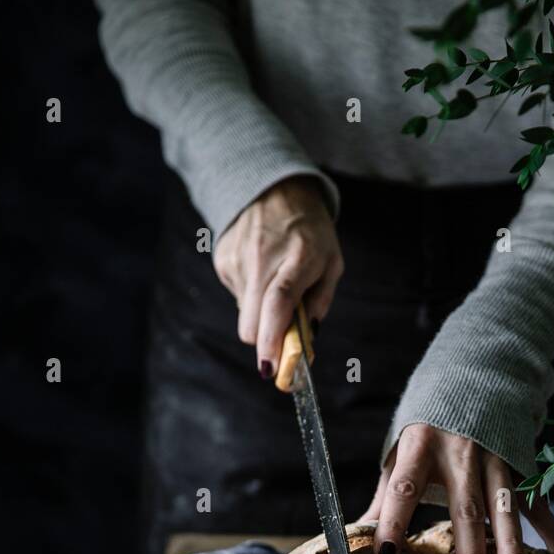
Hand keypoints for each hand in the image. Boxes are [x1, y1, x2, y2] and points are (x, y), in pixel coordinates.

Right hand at [213, 176, 343, 377]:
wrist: (271, 186)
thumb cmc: (309, 229)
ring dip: (261, 313)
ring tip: (275, 282)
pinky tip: (261, 271)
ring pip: (245, 316)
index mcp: (297, 257)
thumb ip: (321, 301)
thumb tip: (306, 339)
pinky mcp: (223, 262)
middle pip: (252, 324)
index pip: (279, 302)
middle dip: (266, 341)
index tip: (271, 367)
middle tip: (282, 338)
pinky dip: (251, 296)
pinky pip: (238, 298)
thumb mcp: (331, 260)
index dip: (273, 338)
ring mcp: (238, 260)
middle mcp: (262, 259)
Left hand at [358, 425, 553, 553]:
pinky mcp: (521, 462)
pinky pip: (538, 500)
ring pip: (505, 506)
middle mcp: (461, 451)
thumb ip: (385, 495)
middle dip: (471, 551)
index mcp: (421, 446)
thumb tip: (354, 534)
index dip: (393, 519)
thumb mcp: (401, 452)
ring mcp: (496, 456)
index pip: (403, 488)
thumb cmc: (428, 426)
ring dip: (511, 543)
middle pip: (465, 508)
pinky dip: (550, 531)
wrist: (474, 377)